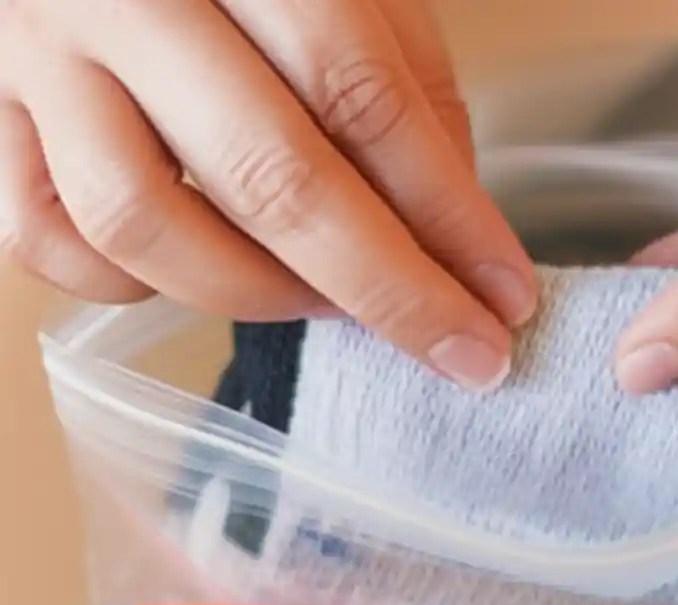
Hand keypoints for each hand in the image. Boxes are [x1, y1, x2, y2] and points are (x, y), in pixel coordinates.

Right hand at [0, 0, 535, 391]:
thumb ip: (402, 88)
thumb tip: (450, 233)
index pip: (363, 100)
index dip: (447, 215)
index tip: (503, 295)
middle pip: (267, 175)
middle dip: (385, 288)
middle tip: (460, 349)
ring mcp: (34, 54)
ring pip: (141, 225)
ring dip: (260, 297)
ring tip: (334, 304)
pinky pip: (50, 237)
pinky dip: (137, 284)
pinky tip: (209, 271)